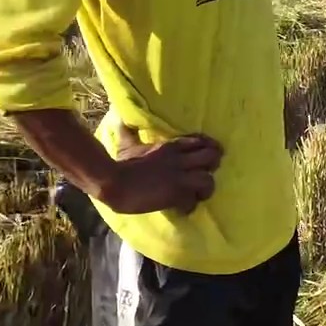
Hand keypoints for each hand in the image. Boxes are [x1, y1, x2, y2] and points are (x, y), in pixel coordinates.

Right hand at [100, 122, 223, 215]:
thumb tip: (120, 116)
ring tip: (198, 195)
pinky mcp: (175, 195)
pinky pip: (192, 201)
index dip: (208, 148)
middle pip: (212, 156)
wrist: (113, 182)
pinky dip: (189, 207)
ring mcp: (179, 177)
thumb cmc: (121, 164)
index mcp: (171, 146)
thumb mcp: (129, 144)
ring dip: (205, 190)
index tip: (206, 155)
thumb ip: (130, 131)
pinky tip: (183, 209)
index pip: (200, 141)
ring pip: (208, 180)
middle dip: (213, 166)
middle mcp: (180, 159)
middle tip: (205, 175)